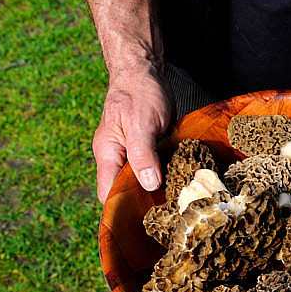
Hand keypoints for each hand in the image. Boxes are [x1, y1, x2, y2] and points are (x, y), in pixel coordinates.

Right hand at [92, 67, 172, 203]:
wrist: (146, 72)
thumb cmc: (138, 92)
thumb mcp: (140, 123)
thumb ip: (142, 155)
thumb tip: (148, 184)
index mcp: (108, 155)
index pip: (108, 193)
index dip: (121, 209)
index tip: (143, 219)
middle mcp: (119, 158)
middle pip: (127, 191)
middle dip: (145, 203)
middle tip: (168, 214)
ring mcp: (135, 155)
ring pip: (145, 182)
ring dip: (160, 190)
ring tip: (178, 201)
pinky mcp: (151, 151)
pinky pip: (157, 169)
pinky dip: (168, 176)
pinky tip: (182, 182)